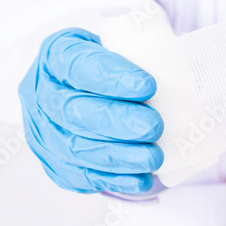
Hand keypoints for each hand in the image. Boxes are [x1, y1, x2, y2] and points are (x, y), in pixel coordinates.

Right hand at [18, 28, 163, 193]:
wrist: (85, 90)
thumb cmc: (109, 66)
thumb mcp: (118, 46)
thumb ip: (141, 54)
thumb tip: (185, 74)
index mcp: (55, 56)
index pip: (77, 65)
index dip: (111, 77)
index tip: (148, 85)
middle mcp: (40, 95)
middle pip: (73, 111)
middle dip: (117, 121)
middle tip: (153, 125)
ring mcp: (43, 132)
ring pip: (76, 149)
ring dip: (120, 156)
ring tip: (153, 157)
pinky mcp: (56, 164)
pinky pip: (81, 176)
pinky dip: (115, 179)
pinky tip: (141, 178)